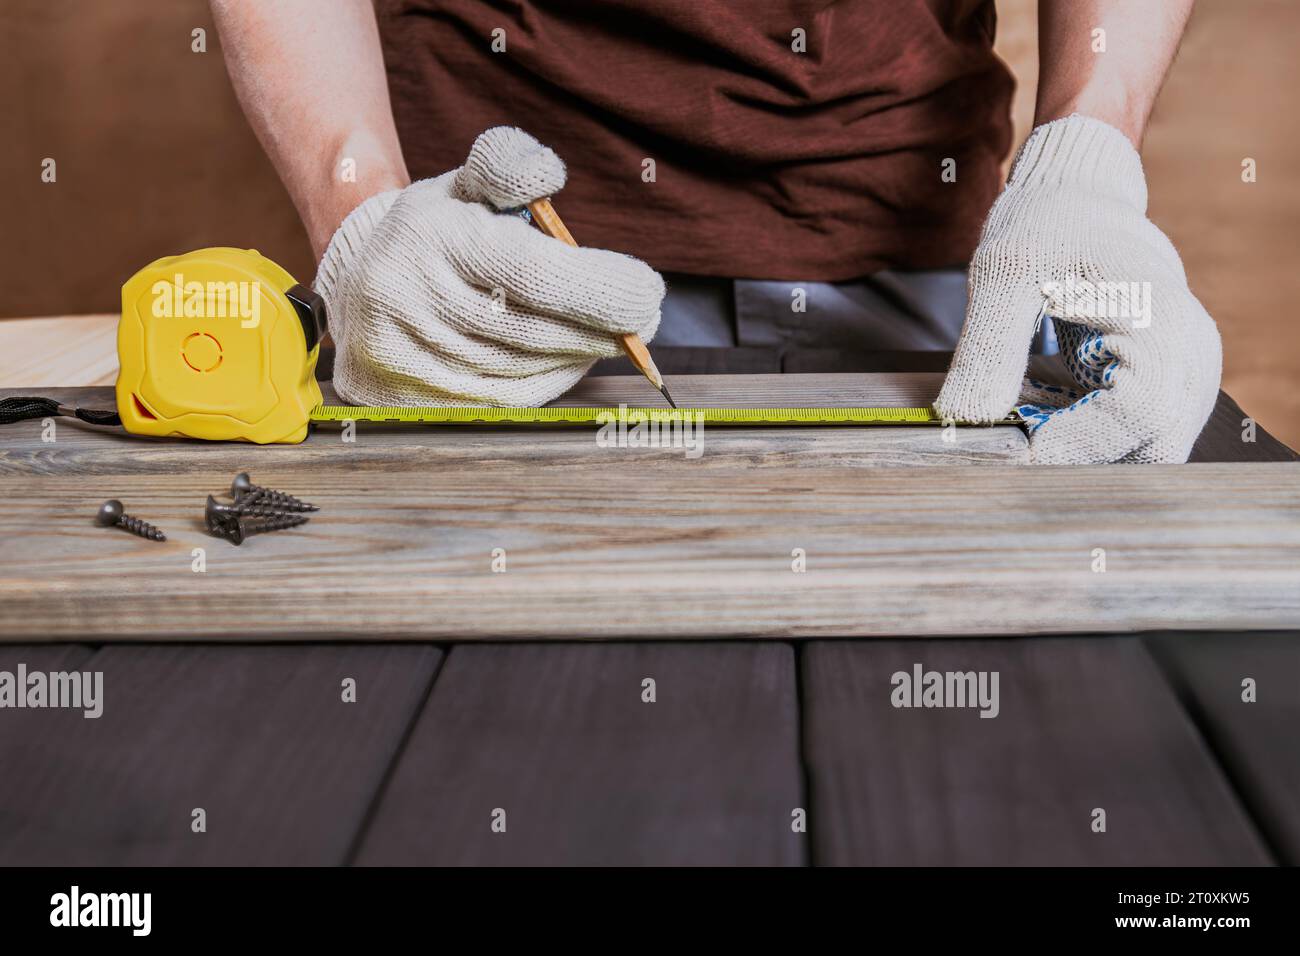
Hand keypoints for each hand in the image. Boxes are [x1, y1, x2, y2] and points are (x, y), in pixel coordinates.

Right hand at [315, 127, 663, 405]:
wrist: (362, 286)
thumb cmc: (441, 230)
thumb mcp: (468, 182)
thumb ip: (511, 165)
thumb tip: (548, 178)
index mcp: (430, 238)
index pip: (532, 273)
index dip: (600, 290)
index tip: (649, 293)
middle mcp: (409, 300)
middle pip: (534, 330)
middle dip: (602, 327)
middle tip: (645, 320)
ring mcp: (405, 358)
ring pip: (525, 370)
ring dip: (580, 355)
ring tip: (610, 336)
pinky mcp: (410, 400)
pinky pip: (505, 400)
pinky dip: (549, 381)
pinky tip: (570, 359)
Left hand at [935, 115, 1221, 463]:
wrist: (1077, 199)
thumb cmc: (1044, 226)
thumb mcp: (1002, 275)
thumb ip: (986, 348)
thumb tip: (963, 419)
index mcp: (1161, 319)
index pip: (1138, 416)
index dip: (1075, 447)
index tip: (1011, 452)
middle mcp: (1191, 354)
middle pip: (1153, 450)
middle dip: (1080, 463)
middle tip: (1013, 449)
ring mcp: (1189, 375)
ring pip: (1149, 454)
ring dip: (1085, 456)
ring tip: (1028, 421)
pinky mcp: (1169, 389)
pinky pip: (1139, 440)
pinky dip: (1090, 443)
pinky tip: (1046, 416)